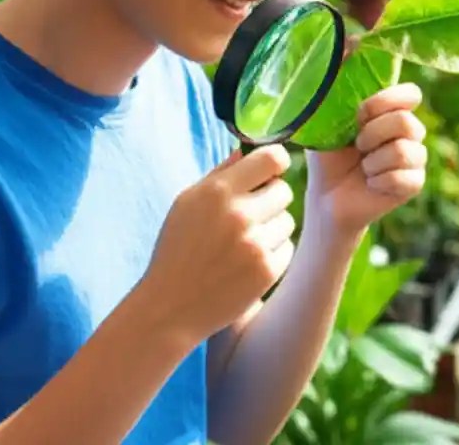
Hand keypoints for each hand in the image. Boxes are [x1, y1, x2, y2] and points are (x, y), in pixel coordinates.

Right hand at [139, 145, 294, 343]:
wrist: (169, 306)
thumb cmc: (177, 250)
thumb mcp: (186, 204)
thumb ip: (219, 175)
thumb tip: (246, 152)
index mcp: (218, 192)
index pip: (273, 158)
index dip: (274, 163)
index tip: (270, 172)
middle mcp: (239, 215)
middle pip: (284, 190)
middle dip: (271, 199)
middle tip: (250, 216)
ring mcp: (255, 244)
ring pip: (288, 220)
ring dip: (272, 228)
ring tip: (244, 243)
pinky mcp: (267, 271)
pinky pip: (287, 248)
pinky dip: (272, 254)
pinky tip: (247, 263)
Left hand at [305, 83, 427, 236]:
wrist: (325, 196)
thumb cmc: (328, 154)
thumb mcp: (327, 114)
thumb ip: (340, 78)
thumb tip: (352, 38)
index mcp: (393, 111)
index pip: (411, 93)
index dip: (385, 102)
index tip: (360, 114)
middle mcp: (410, 132)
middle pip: (406, 122)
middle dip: (372, 135)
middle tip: (357, 146)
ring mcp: (415, 158)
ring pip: (403, 151)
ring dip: (372, 161)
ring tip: (363, 167)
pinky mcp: (414, 183)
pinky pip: (403, 177)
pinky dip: (379, 181)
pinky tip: (371, 184)